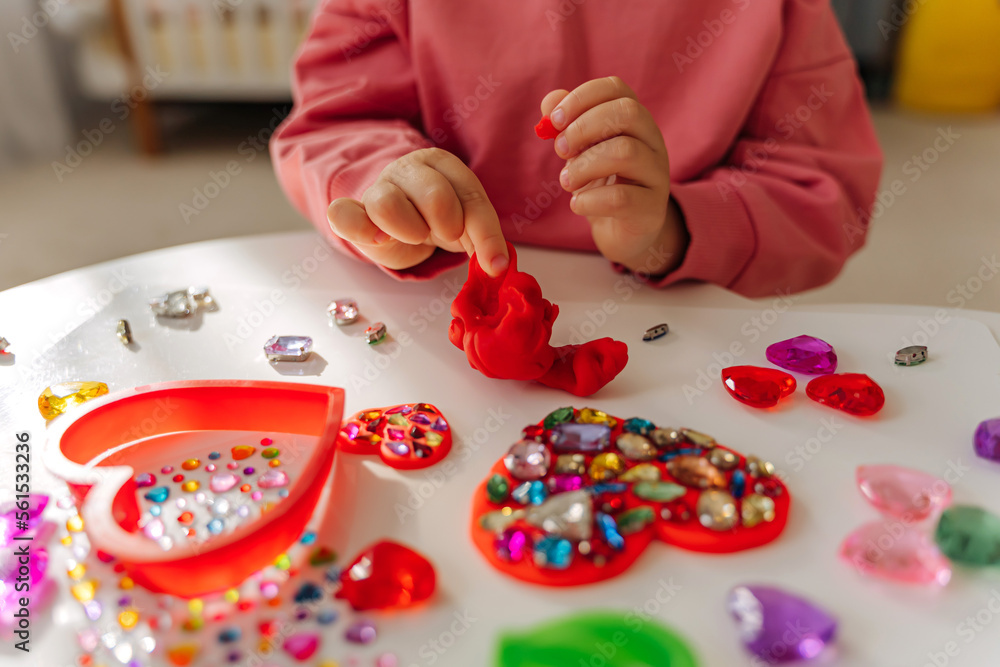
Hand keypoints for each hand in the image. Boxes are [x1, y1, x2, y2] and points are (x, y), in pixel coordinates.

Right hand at [327, 148, 508, 275]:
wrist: (396, 221)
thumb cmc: (434, 219)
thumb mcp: (464, 224)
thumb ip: (481, 239)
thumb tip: (496, 269)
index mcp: (443, 165)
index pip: (471, 198)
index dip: (486, 235)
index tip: (495, 266)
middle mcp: (408, 169)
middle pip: (434, 195)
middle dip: (447, 225)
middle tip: (445, 236)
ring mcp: (377, 188)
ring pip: (387, 204)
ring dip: (408, 229)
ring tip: (415, 236)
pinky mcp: (351, 211)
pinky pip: (342, 214)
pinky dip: (359, 228)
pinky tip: (378, 239)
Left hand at [541, 77, 687, 275]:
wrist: (623, 232)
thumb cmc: (602, 185)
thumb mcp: (581, 152)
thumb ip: (567, 125)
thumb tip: (549, 100)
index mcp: (635, 121)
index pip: (616, 88)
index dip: (582, 98)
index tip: (554, 120)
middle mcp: (653, 142)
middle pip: (627, 112)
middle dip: (584, 127)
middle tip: (560, 150)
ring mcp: (657, 175)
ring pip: (626, 152)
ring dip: (584, 165)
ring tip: (566, 182)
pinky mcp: (651, 209)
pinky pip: (621, 197)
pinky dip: (590, 200)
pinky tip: (578, 205)